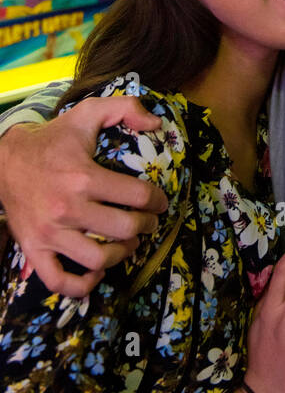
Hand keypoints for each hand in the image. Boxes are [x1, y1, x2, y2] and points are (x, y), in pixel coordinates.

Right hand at [0, 95, 167, 296]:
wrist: (5, 160)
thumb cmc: (53, 138)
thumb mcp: (88, 113)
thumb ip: (125, 107)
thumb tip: (156, 121)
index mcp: (84, 177)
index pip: (137, 196)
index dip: (158, 200)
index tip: (160, 202)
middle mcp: (67, 208)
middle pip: (123, 229)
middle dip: (145, 226)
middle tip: (148, 222)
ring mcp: (49, 233)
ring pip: (97, 258)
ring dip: (121, 254)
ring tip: (128, 243)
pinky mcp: (34, 249)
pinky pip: (59, 281)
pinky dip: (82, 284)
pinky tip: (97, 270)